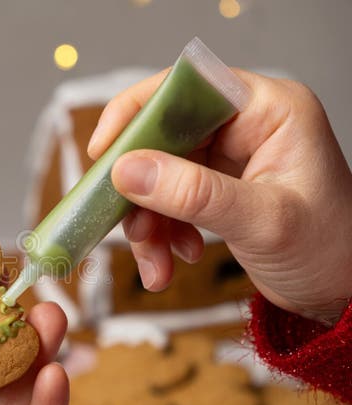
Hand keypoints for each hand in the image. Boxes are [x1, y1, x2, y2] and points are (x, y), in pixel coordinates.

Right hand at [88, 70, 351, 323]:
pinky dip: (159, 234)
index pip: (185, 87)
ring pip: (156, 175)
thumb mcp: (261, 221)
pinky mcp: (214, 187)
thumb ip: (193, 194)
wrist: (342, 292)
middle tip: (126, 226)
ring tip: (155, 263)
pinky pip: (165, 201)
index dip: (136, 113)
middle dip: (138, 190)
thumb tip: (126, 170)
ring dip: (146, 222)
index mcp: (267, 109)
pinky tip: (172, 261)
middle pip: (161, 137)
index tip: (103, 153)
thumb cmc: (329, 250)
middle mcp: (244, 125)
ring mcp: (226, 157)